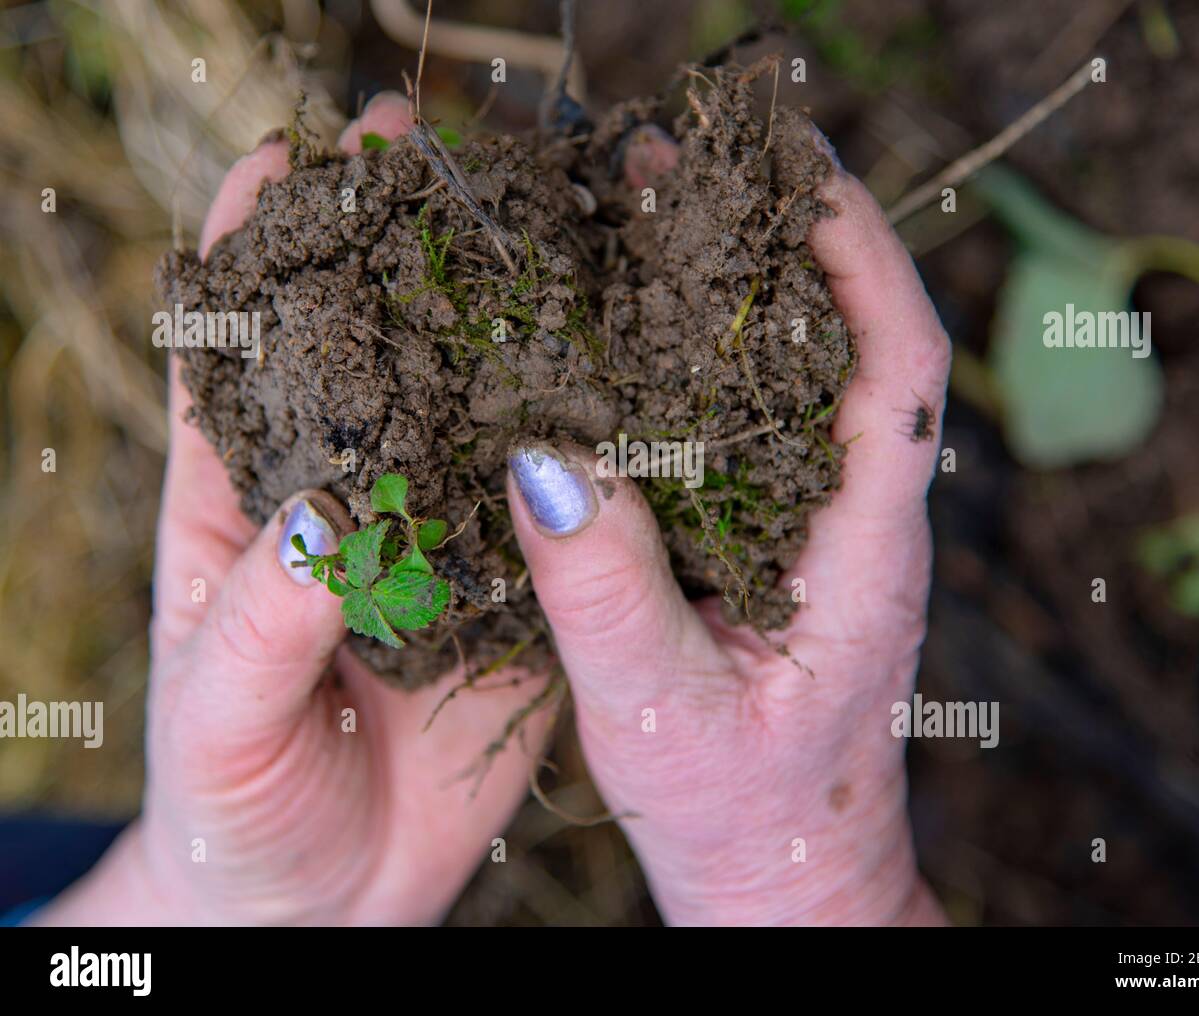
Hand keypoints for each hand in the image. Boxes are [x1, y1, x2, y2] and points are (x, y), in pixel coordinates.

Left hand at [37, 96, 550, 925]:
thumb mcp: (219, 719)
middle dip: (395, 250)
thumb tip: (331, 523)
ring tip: (544, 235)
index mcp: (244, 516)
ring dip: (499, 330)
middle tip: (434, 151)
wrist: (322, 907)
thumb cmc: (233, 812)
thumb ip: (265, 621)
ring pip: (469, 420)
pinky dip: (572, 456)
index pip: (236, 358)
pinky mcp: (508, 606)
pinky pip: (541, 522)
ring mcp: (433, 550)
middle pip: (369, 355)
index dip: (256, 250)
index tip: (293, 157)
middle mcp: (346, 510)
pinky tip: (615, 384)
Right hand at [503, 127, 950, 924]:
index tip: (786, 172)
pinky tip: (615, 337)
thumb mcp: (660, 716)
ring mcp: (811, 528)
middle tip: (666, 170)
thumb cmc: (747, 819)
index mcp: (865, 553)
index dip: (858, 252)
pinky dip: (687, 361)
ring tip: (634, 220)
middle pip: (845, 339)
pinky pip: (738, 424)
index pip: (895, 364)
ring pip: (789, 374)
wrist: (784, 879)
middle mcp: (853, 521)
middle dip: (774, 237)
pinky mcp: (767, 542)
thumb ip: (606, 595)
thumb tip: (541, 457)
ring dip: (726, 289)